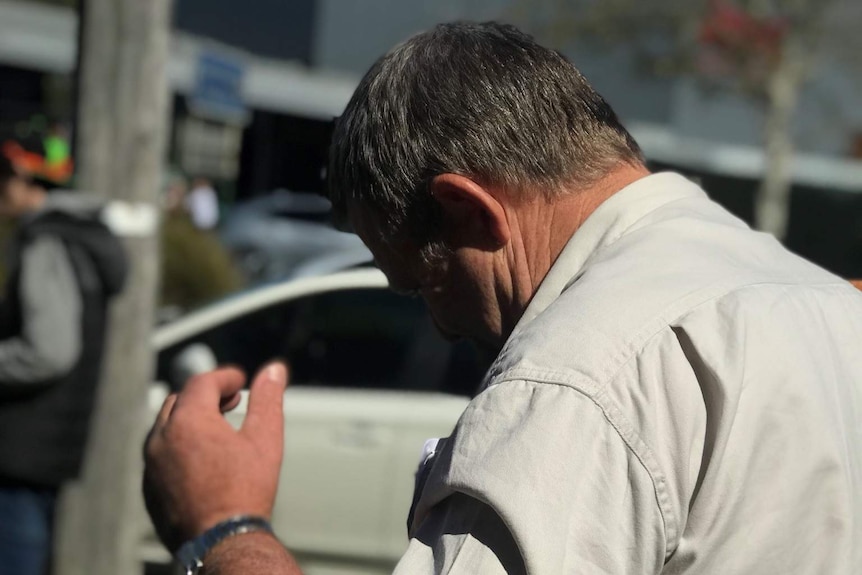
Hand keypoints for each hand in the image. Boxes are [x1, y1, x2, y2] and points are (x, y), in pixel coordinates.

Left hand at [143, 363, 287, 552]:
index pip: (202, 382)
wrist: (222, 542)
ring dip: (190, 420)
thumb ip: (268, 399)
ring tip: (218, 430)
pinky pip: (160, 455)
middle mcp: (161, 438)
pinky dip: (179, 447)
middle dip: (206, 395)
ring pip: (166, 427)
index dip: (225, 377)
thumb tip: (275, 369)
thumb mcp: (265, 438)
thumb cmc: (245, 491)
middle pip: (180, 400)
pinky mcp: (148, 488)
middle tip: (232, 402)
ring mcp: (151, 465)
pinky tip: (203, 460)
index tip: (241, 381)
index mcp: (189, 421)